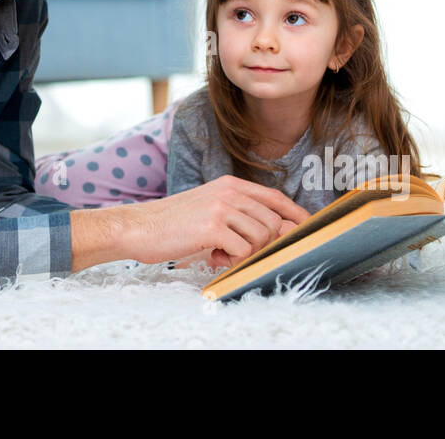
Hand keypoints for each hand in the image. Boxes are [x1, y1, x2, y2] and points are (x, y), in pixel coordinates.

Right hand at [121, 175, 309, 267]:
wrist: (138, 226)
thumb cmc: (173, 222)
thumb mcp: (208, 208)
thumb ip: (238, 213)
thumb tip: (275, 231)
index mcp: (229, 184)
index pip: (275, 197)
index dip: (295, 214)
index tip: (306, 228)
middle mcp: (229, 191)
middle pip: (273, 222)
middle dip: (264, 244)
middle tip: (237, 251)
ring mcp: (221, 207)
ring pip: (261, 237)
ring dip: (247, 253)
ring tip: (221, 253)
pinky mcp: (212, 226)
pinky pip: (243, 251)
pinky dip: (232, 261)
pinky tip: (212, 256)